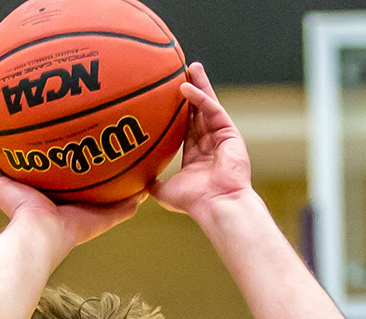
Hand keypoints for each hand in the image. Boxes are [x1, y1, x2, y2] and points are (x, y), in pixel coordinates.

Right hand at [0, 142, 142, 250]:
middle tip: (31, 118)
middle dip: (28, 144)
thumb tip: (146, 193)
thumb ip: (123, 205)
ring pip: (3, 159)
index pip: (55, 171)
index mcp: (54, 196)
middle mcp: (32, 190)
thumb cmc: (72, 229)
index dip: (58, 154)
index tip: (62, 135)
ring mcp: (13, 187)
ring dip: (0, 141)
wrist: (43, 236)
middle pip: (29, 161)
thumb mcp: (104, 215)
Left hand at [152, 63, 252, 219]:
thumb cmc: (194, 202)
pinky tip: (185, 87)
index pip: (187, 124)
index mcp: (197, 153)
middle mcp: (210, 142)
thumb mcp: (165, 192)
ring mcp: (221, 136)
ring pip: (208, 104)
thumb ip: (153, 183)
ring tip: (190, 67)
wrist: (216, 205)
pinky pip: (212, 110)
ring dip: (199, 85)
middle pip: (199, 109)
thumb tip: (135, 184)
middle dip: (191, 89)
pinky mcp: (230, 133)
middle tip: (181, 71)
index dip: (179, 109)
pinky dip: (199, 98)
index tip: (168, 94)